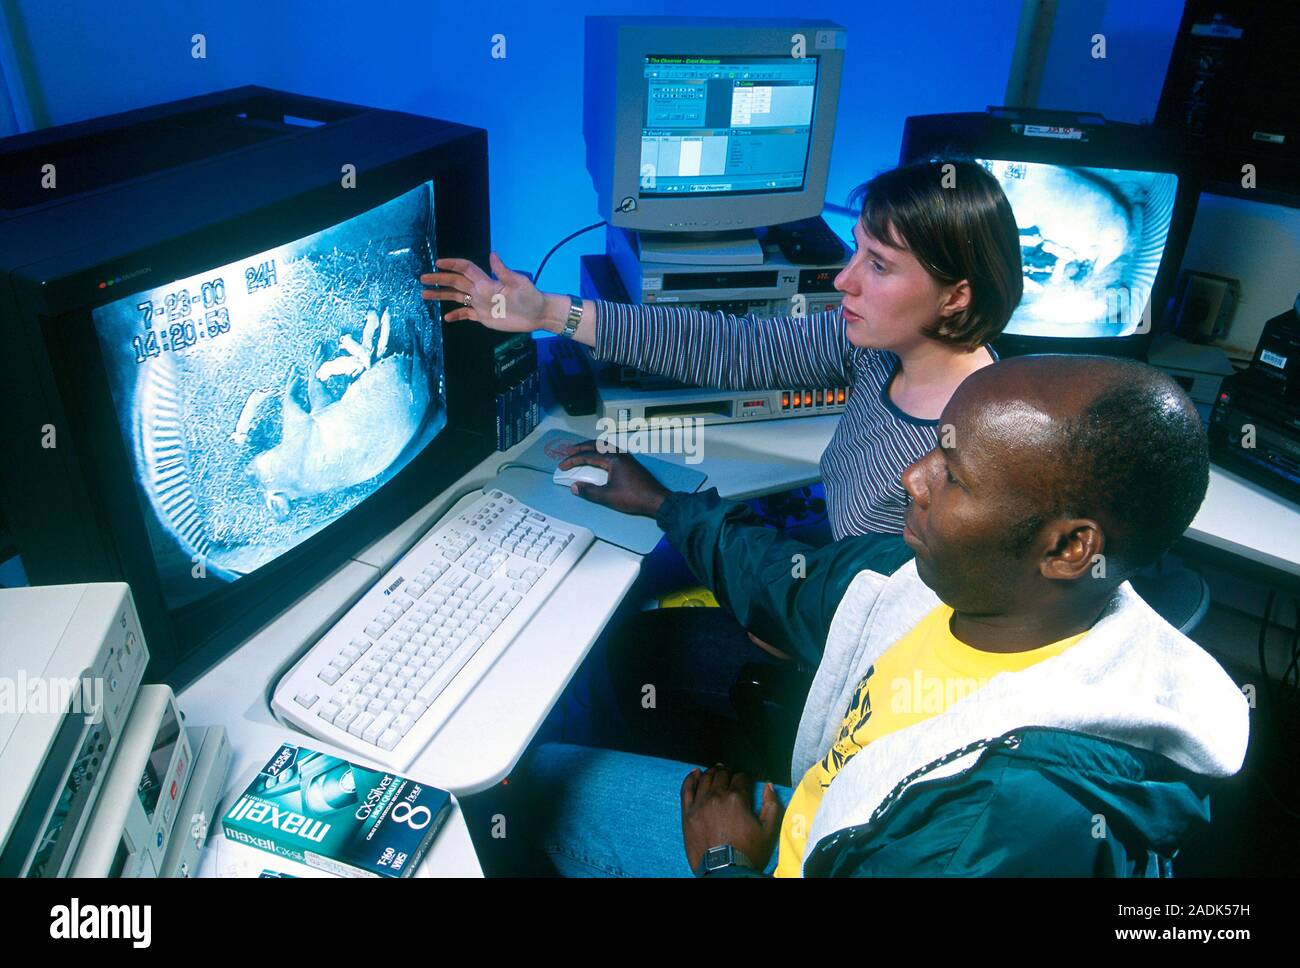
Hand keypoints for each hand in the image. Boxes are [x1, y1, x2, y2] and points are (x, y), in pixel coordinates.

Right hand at [419, 252, 556, 333]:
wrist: (537, 314)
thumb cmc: (530, 297)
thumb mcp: (518, 283)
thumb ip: (503, 271)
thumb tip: (492, 254)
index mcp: (486, 282)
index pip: (465, 269)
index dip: (452, 265)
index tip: (438, 263)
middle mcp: (480, 291)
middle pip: (455, 283)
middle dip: (439, 280)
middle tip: (423, 278)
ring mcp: (480, 304)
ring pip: (456, 298)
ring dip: (441, 296)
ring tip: (425, 295)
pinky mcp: (483, 317)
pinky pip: (466, 315)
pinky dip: (456, 316)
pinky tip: (446, 317)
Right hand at [557, 441, 670, 517]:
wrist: (656, 500)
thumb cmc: (633, 497)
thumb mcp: (607, 496)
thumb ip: (589, 491)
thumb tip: (574, 487)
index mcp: (613, 459)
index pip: (588, 456)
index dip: (573, 460)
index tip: (562, 465)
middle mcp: (620, 454)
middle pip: (597, 445)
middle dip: (581, 448)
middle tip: (569, 451)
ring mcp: (627, 458)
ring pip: (606, 447)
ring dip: (592, 448)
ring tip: (582, 452)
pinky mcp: (631, 464)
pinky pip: (612, 451)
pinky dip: (601, 452)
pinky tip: (600, 459)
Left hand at [681, 764, 781, 873]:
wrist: (725, 871)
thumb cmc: (748, 853)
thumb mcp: (768, 831)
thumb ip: (771, 805)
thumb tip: (768, 785)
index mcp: (737, 798)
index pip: (741, 778)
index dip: (744, 778)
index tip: (745, 781)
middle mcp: (717, 796)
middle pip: (722, 776)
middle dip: (728, 773)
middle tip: (729, 773)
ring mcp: (700, 804)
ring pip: (705, 779)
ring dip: (712, 773)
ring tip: (715, 771)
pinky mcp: (688, 813)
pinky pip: (686, 790)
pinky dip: (690, 779)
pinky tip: (694, 773)